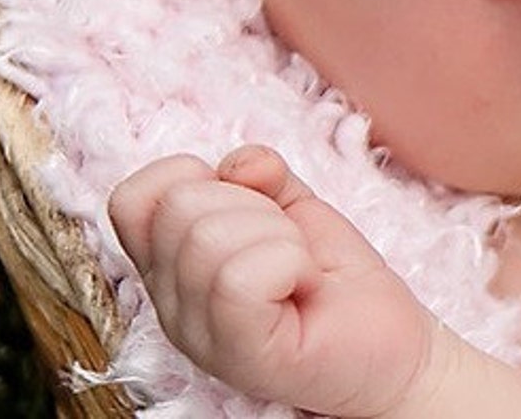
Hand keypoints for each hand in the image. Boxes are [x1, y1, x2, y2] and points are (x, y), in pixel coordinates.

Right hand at [108, 145, 439, 416]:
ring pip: (208, 237)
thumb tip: (238, 165)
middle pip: (179, 205)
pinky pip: (240, 278)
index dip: (191, 175)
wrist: (390, 340)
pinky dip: (289, 262)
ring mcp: (200, 336)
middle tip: (284, 245)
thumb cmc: (330, 274)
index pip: (130, 199)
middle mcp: (171, 304)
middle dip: (252, 203)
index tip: (244, 201)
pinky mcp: (241, 355)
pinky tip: (303, 285)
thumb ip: (256, 171)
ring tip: (297, 269)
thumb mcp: (287, 201)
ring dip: (278, 235)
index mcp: (170, 264)